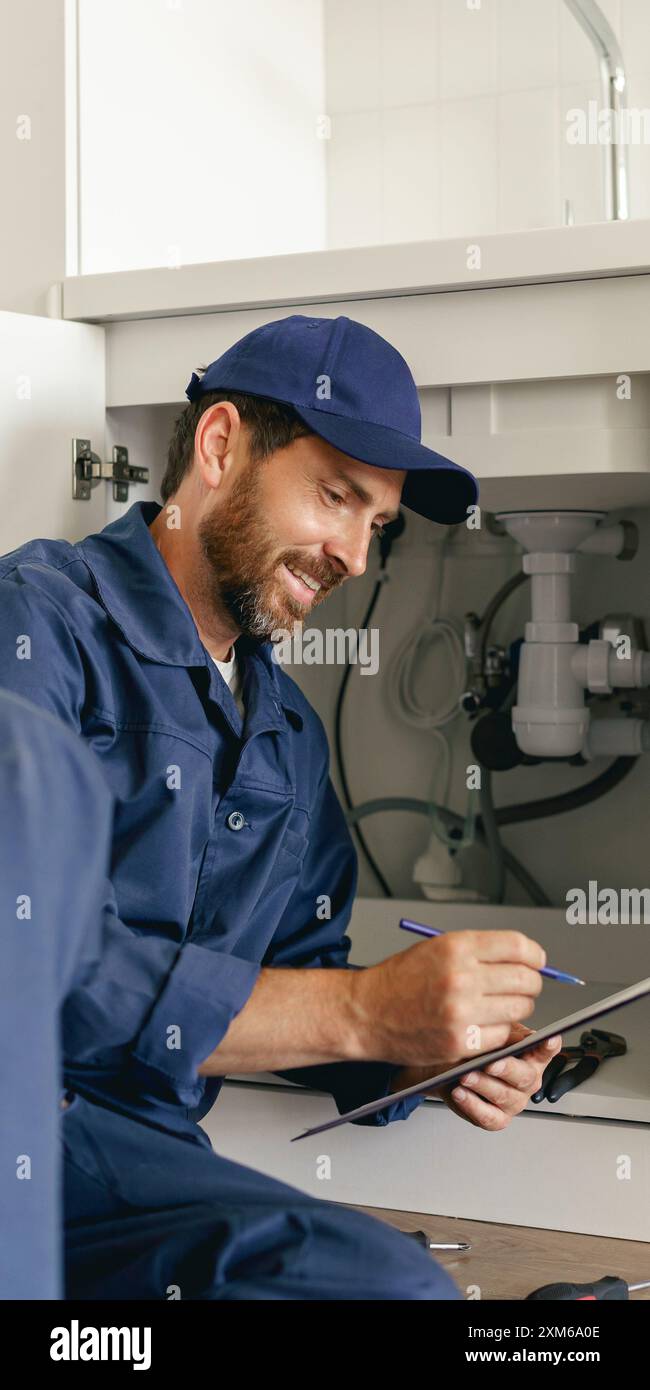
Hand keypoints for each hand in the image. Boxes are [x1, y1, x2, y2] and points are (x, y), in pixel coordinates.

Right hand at [357, 929, 546, 1066]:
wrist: (365, 1013)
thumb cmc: (399, 981)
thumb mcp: (436, 949)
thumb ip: (479, 951)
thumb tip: (523, 958)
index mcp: (457, 947)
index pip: (519, 947)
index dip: (535, 956)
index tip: (537, 962)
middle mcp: (462, 977)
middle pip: (526, 980)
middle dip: (529, 984)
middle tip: (521, 987)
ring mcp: (462, 1012)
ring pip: (519, 1010)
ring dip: (515, 1009)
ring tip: (497, 1007)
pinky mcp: (460, 1042)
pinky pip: (501, 1036)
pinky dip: (497, 1032)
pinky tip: (481, 1025)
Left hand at [394, 1024, 562, 1130]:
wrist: (449, 1068)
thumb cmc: (476, 1048)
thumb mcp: (490, 1033)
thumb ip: (504, 1032)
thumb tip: (513, 1028)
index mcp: (531, 1057)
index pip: (546, 1050)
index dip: (549, 1046)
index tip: (549, 1038)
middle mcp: (527, 1080)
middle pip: (525, 1077)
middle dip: (507, 1069)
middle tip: (490, 1063)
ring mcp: (515, 1101)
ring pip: (504, 1096)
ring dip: (483, 1085)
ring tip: (465, 1076)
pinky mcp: (498, 1119)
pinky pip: (489, 1117)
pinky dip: (472, 1105)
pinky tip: (460, 1093)